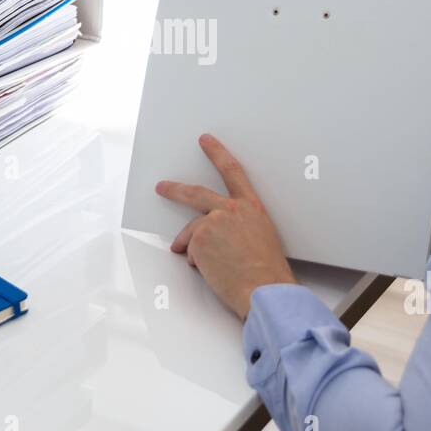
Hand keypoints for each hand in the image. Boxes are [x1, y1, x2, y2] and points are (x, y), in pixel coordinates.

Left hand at [155, 134, 295, 319]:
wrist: (264, 288)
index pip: (233, 171)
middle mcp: (231, 210)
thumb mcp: (262, 239)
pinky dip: (197, 263)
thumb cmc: (268, 271)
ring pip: (192, 232)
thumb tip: (220, 237)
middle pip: (195, 193)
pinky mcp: (199, 238)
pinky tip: (214, 271)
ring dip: (190, 246)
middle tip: (162, 187)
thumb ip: (239, 228)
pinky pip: (191, 251)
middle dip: (175, 190)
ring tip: (200, 262)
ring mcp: (213, 222)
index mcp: (252, 207)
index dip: (217, 153)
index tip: (206, 141)